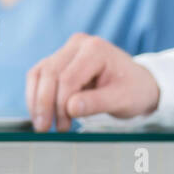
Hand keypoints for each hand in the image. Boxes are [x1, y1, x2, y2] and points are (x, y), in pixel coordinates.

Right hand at [25, 32, 159, 132]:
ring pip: (39, 73)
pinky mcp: (59, 59)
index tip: (63, 126)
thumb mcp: (122, 100)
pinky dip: (36, 95)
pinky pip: (39, 75)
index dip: (61, 104)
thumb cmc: (133, 90)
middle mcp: (79, 43)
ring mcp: (67, 50)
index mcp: (95, 49)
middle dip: (44, 103)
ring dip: (36, 100)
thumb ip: (97, 103)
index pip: (68, 77)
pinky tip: (40, 113)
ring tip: (41, 124)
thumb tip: (71, 109)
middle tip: (45, 129)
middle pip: (50, 73)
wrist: (137, 83)